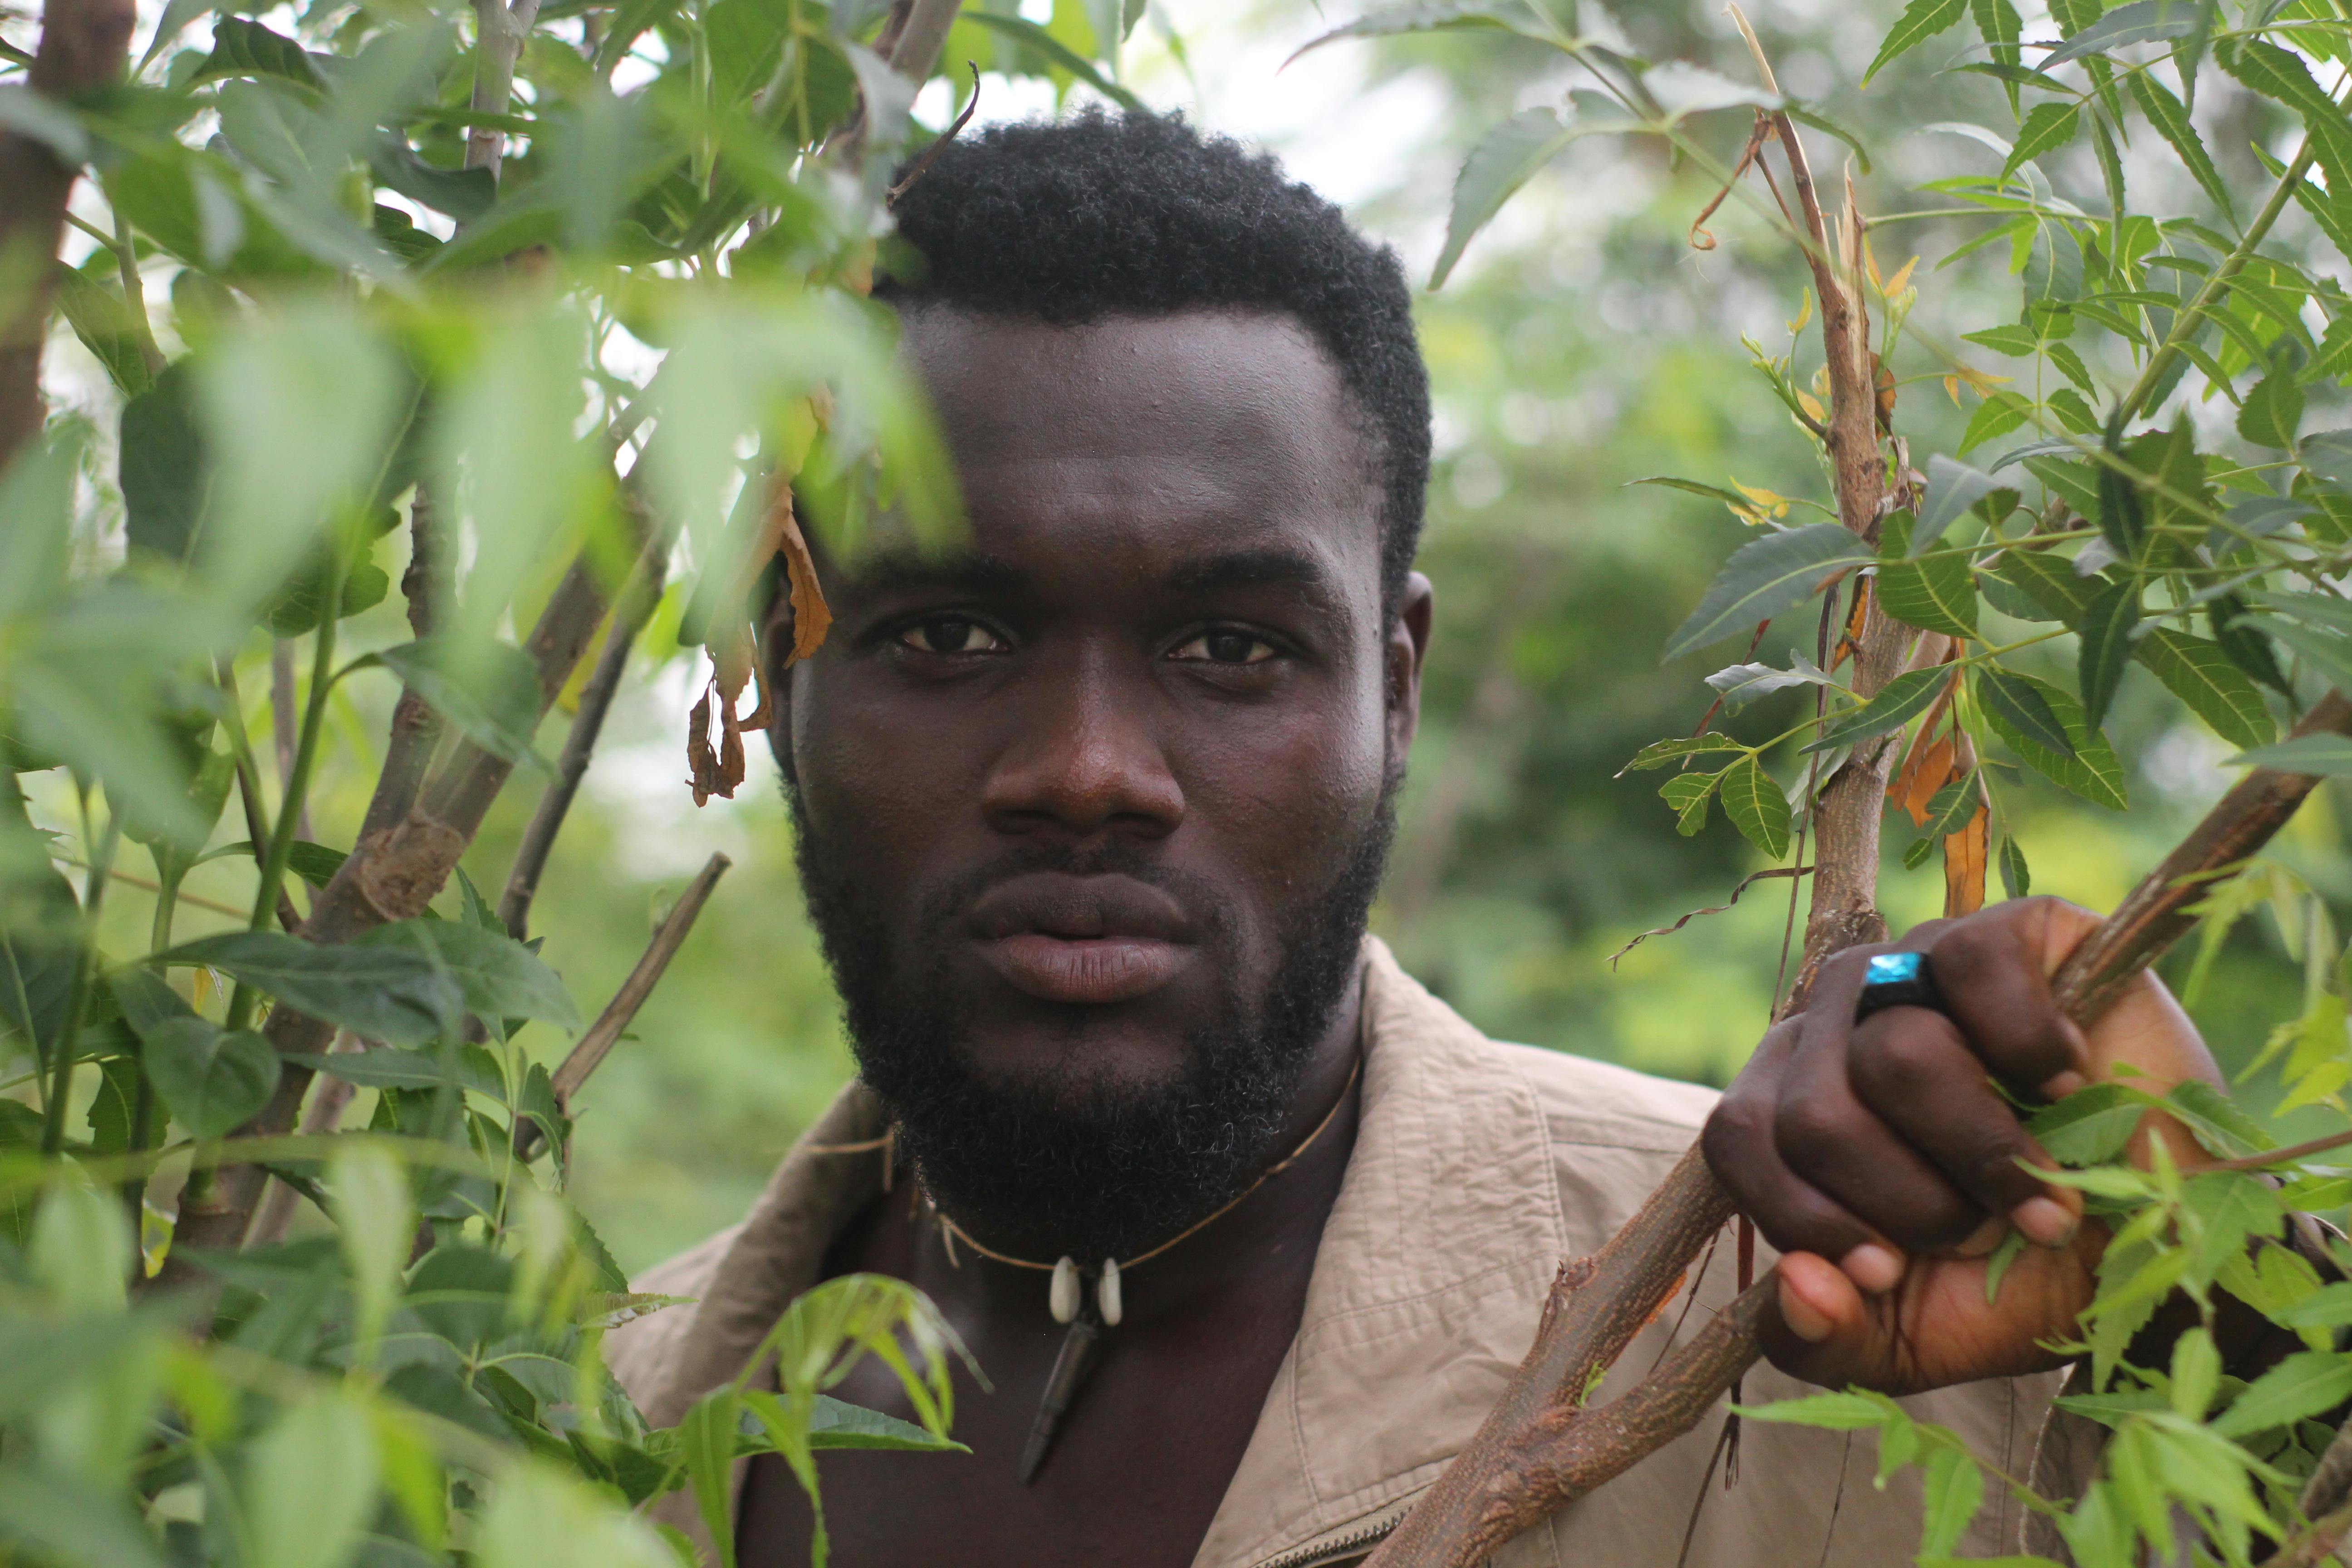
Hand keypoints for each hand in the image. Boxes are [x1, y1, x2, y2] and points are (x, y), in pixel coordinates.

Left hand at [1700, 896, 2221, 1394]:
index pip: (1741, 1137)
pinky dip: (2034, 1050)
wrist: (2166, 1244)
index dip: (1807, 1216)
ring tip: (2046, 1185)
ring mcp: (1916, 966)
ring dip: (1984, 1151)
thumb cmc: (2025, 1279)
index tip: (1889, 1271)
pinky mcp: (2005, 931)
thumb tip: (1796, 1288)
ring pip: (1894, 1054)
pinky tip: (2069, 1087)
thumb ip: (1826, 1338)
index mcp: (1793, 1102)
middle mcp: (1837, 1024)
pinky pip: (1974, 969)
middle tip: (1983, 1229)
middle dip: (1910, 1203)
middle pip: (1815, 1113)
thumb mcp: (1911, 1337)